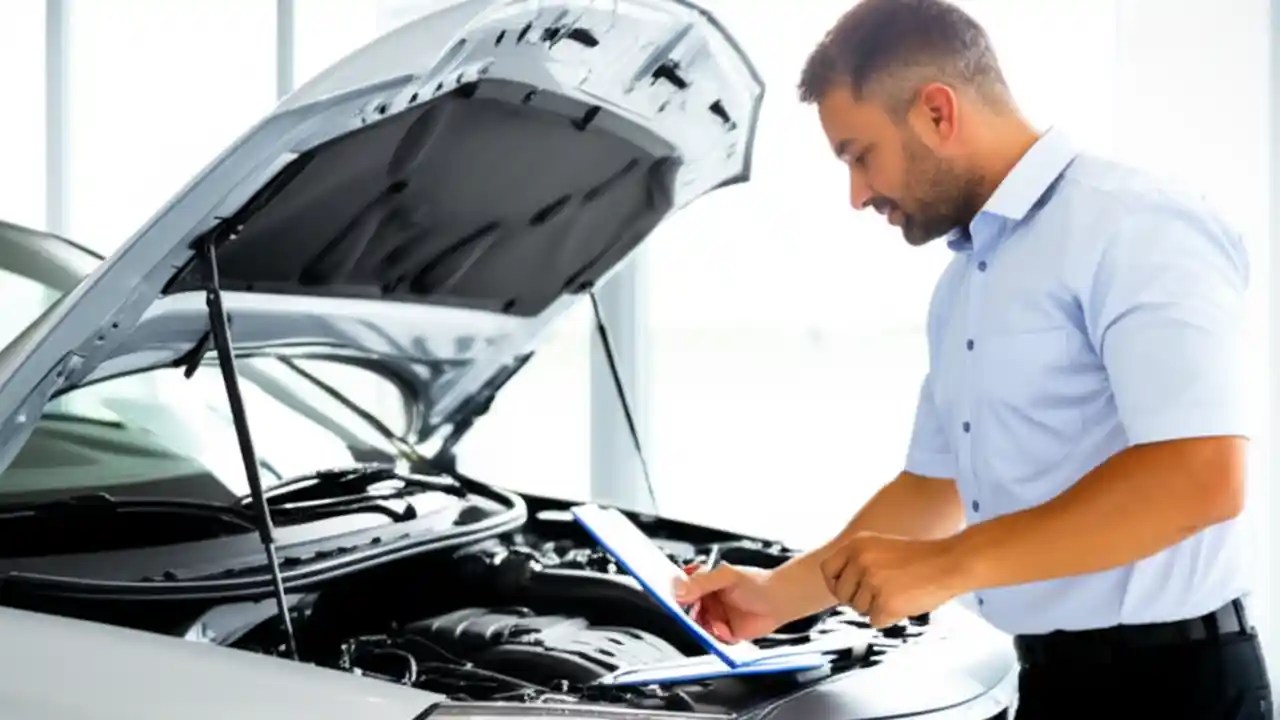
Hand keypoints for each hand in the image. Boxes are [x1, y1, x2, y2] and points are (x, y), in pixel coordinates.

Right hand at [672, 563, 784, 642]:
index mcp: (704, 584)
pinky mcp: (725, 634)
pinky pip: (712, 639)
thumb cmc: (756, 583)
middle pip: (687, 610)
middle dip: (687, 613)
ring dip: (703, 626)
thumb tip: (679, 589)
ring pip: (698, 626)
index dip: (674, 593)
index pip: (682, 588)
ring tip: (716, 623)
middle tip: (693, 614)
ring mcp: (715, 618)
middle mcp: (707, 601)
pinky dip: (715, 637)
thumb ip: (702, 582)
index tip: (669, 596)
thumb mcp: (727, 576)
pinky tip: (725, 630)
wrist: (781, 601)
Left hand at [819, 532, 968, 627]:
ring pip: (859, 609)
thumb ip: (857, 561)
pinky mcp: (885, 602)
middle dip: (859, 599)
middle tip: (883, 592)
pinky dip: (889, 617)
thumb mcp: (880, 547)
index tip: (847, 590)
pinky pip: (875, 621)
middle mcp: (860, 560)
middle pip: (842, 595)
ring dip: (877, 608)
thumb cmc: (918, 558)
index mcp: (857, 544)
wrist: (949, 562)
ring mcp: (872, 581)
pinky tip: (905, 602)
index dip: (834, 583)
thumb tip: (836, 587)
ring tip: (899, 592)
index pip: (827, 569)